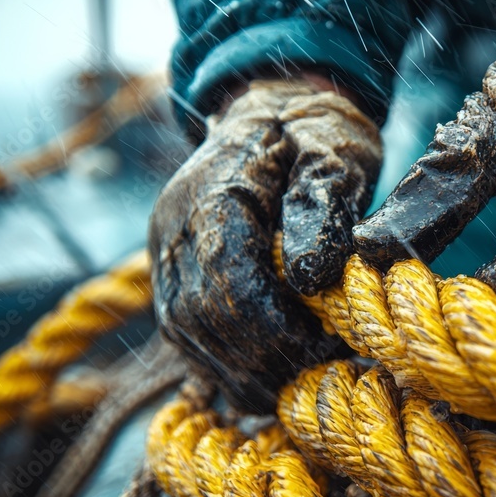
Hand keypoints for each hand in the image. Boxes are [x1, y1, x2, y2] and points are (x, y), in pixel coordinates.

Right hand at [149, 78, 380, 409]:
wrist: (270, 115)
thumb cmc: (311, 134)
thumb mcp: (331, 151)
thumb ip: (322, 204)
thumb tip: (310, 277)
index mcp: (210, 193)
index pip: (227, 278)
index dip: (275, 325)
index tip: (325, 344)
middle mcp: (172, 230)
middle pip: (202, 317)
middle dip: (264, 357)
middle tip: (319, 371)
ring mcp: (164, 256)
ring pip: (187, 336)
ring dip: (244, 371)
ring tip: (299, 380)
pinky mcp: (170, 278)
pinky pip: (186, 337)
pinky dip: (227, 366)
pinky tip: (271, 375)